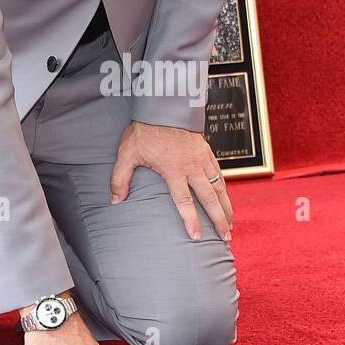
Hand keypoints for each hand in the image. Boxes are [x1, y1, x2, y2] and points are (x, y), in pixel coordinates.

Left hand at [109, 121, 232, 243]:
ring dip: (226, 208)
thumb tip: (114, 201)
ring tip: (230, 226)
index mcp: (173, 170)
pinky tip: (226, 200)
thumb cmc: (144, 130)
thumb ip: (120, 178)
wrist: (163, 105)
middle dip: (219, 220)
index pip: (184, 202)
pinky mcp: (206, 151)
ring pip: (219, 188)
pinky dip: (224, 189)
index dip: (190, 221)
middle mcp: (192, 166)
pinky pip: (219, 174)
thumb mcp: (127, 153)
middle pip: (210, 198)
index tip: (196, 238)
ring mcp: (202, 159)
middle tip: (225, 239)